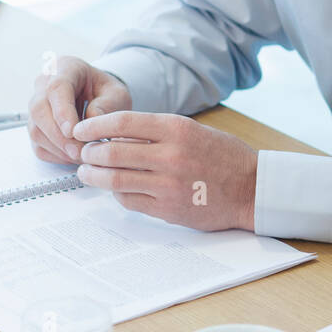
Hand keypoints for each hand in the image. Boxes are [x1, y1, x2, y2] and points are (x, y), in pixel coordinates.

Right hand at [28, 55, 131, 163]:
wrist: (99, 97)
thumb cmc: (106, 92)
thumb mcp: (116, 94)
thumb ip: (107, 105)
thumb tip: (90, 122)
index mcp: (66, 68)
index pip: (56, 87)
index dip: (62, 111)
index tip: (72, 131)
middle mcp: (44, 84)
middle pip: (39, 109)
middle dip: (59, 135)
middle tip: (80, 151)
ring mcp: (36, 106)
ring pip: (36, 129)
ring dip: (58, 148)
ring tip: (81, 155)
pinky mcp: (36, 127)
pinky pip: (38, 145)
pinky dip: (56, 155)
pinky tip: (73, 156)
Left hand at [71, 110, 257, 231]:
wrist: (250, 189)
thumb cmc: (223, 156)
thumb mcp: (193, 130)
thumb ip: (157, 131)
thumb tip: (115, 134)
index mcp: (177, 129)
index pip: (123, 122)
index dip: (95, 125)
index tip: (81, 128)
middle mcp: (170, 155)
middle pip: (112, 152)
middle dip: (90, 152)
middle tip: (83, 152)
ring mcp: (168, 185)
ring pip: (115, 179)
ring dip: (94, 176)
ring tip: (88, 172)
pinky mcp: (167, 209)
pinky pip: (129, 200)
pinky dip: (117, 193)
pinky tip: (116, 188)